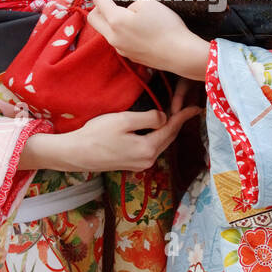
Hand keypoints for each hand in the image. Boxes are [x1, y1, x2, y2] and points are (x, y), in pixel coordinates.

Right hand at [18, 104, 200, 173]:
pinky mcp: (130, 163)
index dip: (183, 116)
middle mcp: (147, 160)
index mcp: (148, 149)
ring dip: (168, 130)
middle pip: (168, 138)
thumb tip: (164, 118)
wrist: (76, 154)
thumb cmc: (97, 135)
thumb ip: (148, 118)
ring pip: (160, 143)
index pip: (171, 129)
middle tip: (187, 108)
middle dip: (178, 123)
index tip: (195, 107)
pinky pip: (151, 147)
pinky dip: (157, 136)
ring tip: (175, 115)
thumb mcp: (124, 121)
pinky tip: (156, 128)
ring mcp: (139, 164)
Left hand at [87, 0, 210, 79]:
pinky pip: (118, 40)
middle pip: (93, 19)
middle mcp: (113, 37)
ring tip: (124, 10)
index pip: (99, 0)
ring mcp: (121, 49)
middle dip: (99, 4)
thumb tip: (127, 10)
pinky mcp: (130, 55)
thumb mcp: (148, 3)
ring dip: (109, 19)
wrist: (180, 53)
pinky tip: (135, 26)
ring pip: (105, 31)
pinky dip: (120, 30)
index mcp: (115, 21)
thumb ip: (130, 3)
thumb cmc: (166, 26)